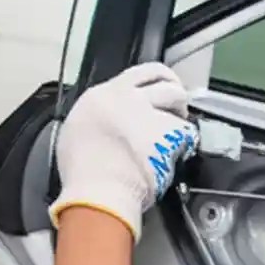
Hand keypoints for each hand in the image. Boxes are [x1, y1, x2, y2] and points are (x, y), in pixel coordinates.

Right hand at [50, 63, 196, 240]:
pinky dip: (185, 142)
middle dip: (174, 90)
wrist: (98, 191)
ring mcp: (149, 113)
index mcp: (102, 95)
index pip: (137, 73)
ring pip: (178, 102)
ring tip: (175, 136)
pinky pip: (187, 132)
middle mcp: (127, 97)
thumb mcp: (77, 132)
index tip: (162, 86)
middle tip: (177, 108)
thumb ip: (99, 118)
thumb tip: (110, 122)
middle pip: (164, 79)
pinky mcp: (168, 133)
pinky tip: (177, 155)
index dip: (156, 78)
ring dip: (179, 117)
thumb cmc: (82, 173)